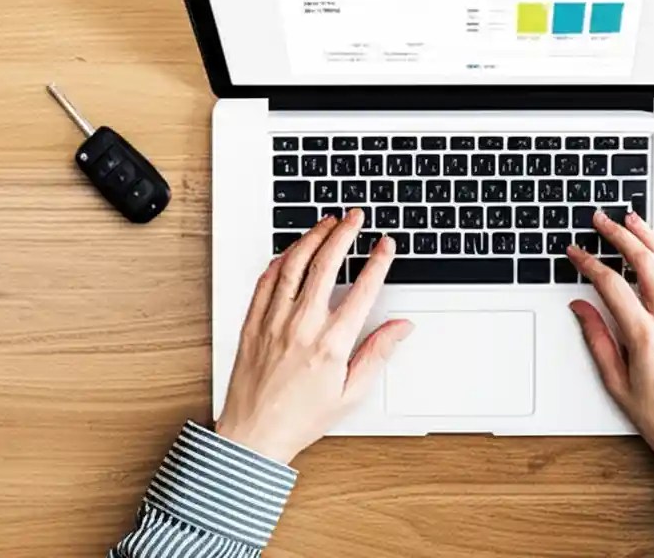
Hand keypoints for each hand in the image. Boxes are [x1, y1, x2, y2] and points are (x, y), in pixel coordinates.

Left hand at [215, 210, 412, 463]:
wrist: (253, 436)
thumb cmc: (300, 419)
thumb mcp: (351, 393)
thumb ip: (377, 353)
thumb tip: (401, 328)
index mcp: (331, 344)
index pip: (362, 289)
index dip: (378, 262)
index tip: (385, 245)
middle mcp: (301, 326)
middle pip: (325, 265)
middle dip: (344, 234)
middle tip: (355, 218)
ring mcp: (273, 322)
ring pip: (293, 265)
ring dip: (312, 238)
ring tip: (326, 223)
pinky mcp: (252, 324)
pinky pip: (265, 282)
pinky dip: (280, 260)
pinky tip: (291, 250)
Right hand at [566, 211, 653, 504]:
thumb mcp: (617, 383)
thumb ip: (597, 340)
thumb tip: (580, 308)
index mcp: (645, 339)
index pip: (611, 285)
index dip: (589, 263)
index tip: (577, 252)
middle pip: (644, 264)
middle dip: (619, 236)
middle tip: (603, 221)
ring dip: (653, 238)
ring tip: (635, 221)